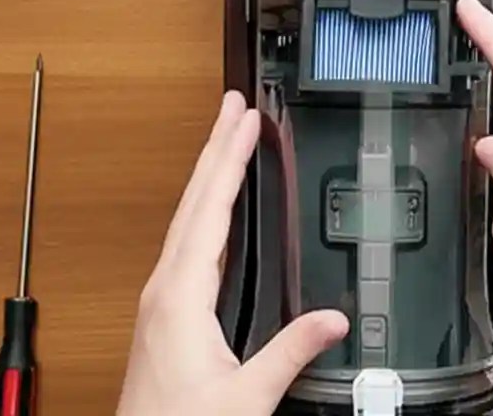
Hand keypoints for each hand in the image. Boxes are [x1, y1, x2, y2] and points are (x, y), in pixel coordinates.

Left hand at [116, 92, 349, 415]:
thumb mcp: (246, 396)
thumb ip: (290, 352)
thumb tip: (333, 319)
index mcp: (180, 296)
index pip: (209, 210)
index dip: (228, 159)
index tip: (242, 118)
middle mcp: (163, 289)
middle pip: (192, 202)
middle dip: (214, 149)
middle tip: (232, 106)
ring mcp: (159, 300)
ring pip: (185, 220)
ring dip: (207, 176)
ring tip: (227, 142)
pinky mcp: (162, 314)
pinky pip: (184, 244)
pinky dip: (203, 211)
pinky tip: (215, 210)